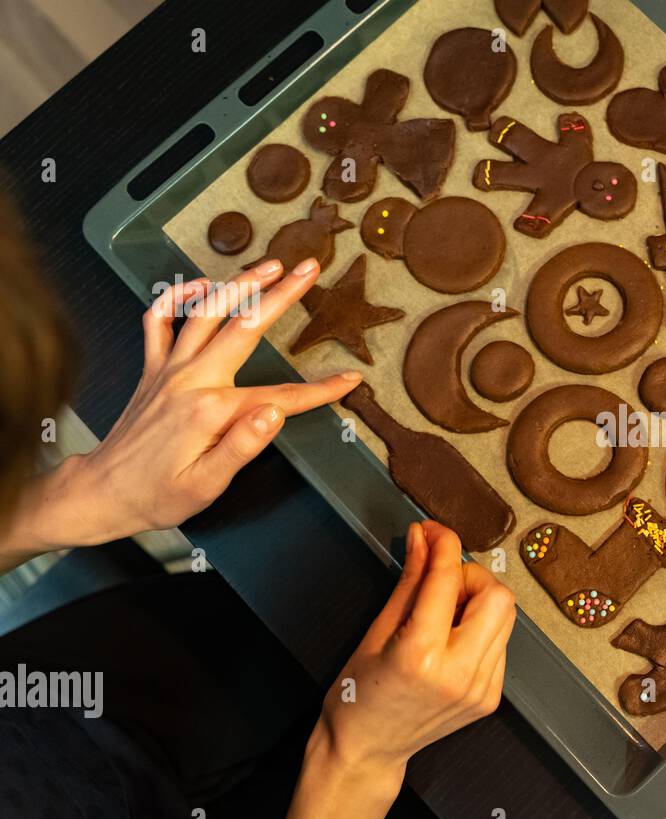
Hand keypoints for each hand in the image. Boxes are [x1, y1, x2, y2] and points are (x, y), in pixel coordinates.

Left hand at [13, 258, 357, 553]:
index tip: (349, 380)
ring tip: (270, 264)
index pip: (281, 396)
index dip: (320, 389)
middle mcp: (190, 379)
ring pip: (206, 312)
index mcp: (211, 410)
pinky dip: (177, 296)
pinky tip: (200, 284)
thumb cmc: (158, 495)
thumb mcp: (208, 485)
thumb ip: (243, 445)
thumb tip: (276, 413)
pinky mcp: (153, 369)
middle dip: (282, 294)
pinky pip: (160, 320)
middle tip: (309, 269)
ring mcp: (169, 369)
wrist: (104, 493)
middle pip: (245, 327)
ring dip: (240, 283)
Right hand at [267, 522, 513, 818]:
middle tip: (441, 583)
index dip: (444, 545)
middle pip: (497, 596)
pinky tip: (451, 637)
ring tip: (444, 612)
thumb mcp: (376, 631)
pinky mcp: (491, 696)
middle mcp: (459, 674)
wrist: (367, 750)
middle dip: (471, 577)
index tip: (434, 531)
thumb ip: (410, 581)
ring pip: (506, 617)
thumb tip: (422, 538)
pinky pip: (501, 642)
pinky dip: (480, 628)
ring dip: (479, 601)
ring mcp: (481, 688)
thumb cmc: (358, 695)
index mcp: (421, 656)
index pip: (448, 581)